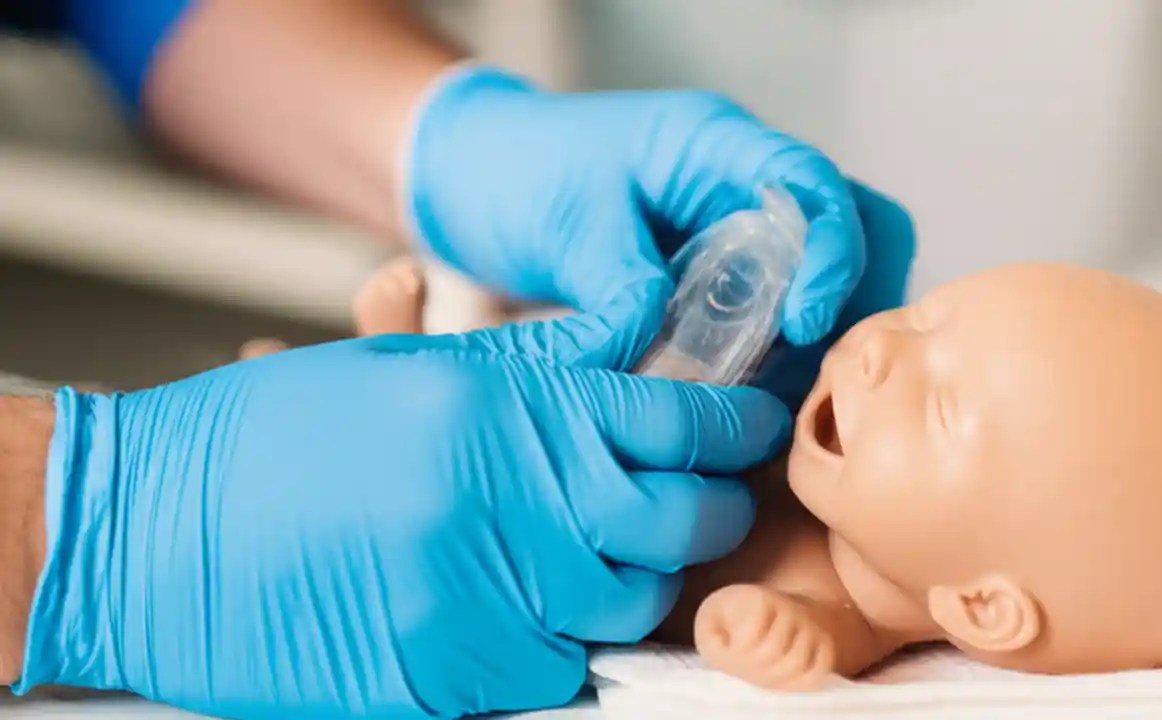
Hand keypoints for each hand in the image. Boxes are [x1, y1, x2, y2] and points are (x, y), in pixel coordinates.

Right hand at [13, 312, 790, 718]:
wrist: (149, 527)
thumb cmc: (275, 434)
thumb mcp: (414, 371)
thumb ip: (539, 366)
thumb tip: (635, 343)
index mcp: (503, 407)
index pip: (675, 417)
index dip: (730, 425)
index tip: (742, 430)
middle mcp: (507, 497)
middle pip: (677, 522)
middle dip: (700, 511)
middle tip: (683, 498)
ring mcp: (481, 592)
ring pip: (626, 603)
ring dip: (627, 579)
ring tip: (589, 550)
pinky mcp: (447, 670)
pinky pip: (557, 666)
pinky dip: (559, 639)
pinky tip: (521, 603)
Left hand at [404, 66, 913, 369]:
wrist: (472, 181)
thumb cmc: (516, 172)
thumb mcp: (570, 225)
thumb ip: (627, 281)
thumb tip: (679, 350)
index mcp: (713, 143)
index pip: (813, 185)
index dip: (831, 253)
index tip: (808, 321)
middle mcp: (739, 182)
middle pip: (849, 230)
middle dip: (847, 301)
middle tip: (810, 370)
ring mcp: (731, 229)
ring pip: (816, 280)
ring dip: (808, 340)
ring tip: (769, 400)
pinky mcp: (714, 274)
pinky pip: (769, 313)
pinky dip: (768, 356)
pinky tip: (742, 398)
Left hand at [694, 584, 836, 691]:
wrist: (774, 609)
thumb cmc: (735, 619)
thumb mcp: (714, 618)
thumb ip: (710, 634)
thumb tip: (722, 649)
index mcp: (761, 598)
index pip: (752, 631)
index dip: (738, 648)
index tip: (730, 650)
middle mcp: (791, 609)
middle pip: (773, 650)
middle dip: (754, 666)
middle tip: (745, 668)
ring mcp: (810, 628)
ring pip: (798, 662)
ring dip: (776, 676)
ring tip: (762, 675)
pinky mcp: (824, 646)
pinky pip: (820, 670)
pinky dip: (802, 681)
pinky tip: (784, 680)